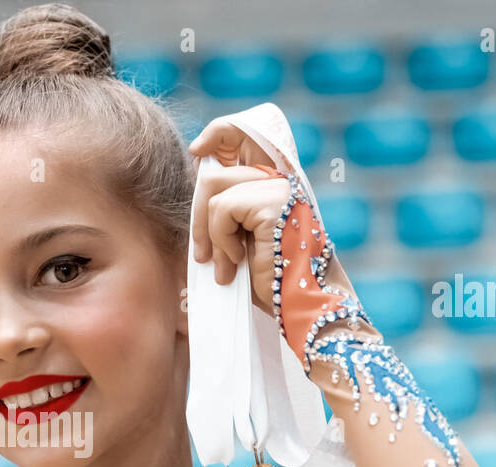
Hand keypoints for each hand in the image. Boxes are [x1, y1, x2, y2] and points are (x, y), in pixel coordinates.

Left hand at [188, 119, 290, 312]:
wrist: (299, 305)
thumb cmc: (271, 282)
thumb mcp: (240, 243)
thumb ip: (224, 217)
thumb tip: (195, 202)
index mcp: (272, 186)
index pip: (241, 136)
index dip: (218, 133)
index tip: (197, 149)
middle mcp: (278, 180)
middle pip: (214, 174)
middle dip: (199, 217)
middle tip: (203, 256)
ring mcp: (277, 187)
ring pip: (214, 191)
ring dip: (211, 235)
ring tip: (225, 266)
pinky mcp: (272, 200)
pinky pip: (222, 209)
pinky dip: (222, 239)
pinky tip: (238, 261)